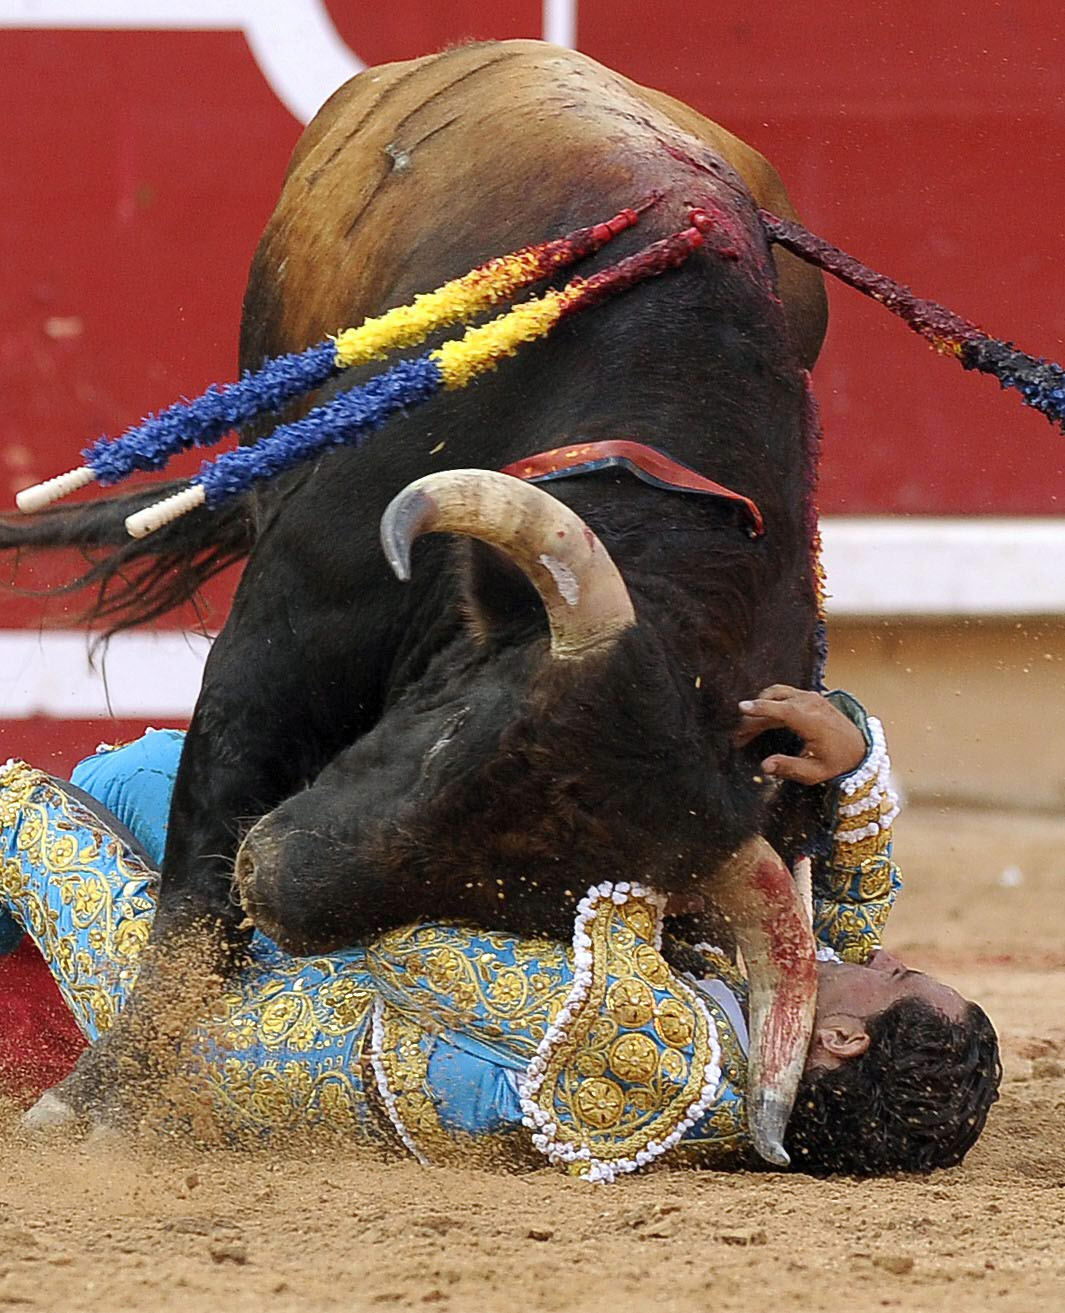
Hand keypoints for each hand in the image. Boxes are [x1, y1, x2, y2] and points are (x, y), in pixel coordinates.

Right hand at [733, 684, 866, 784]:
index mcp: (813, 722)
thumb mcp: (815, 772)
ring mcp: (812, 698)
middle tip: (739, 737)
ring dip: (761, 707)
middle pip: (775, 702)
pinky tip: (764, 717)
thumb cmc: (838, 762)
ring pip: (778, 693)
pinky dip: (771, 702)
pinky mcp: (811, 697)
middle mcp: (812, 705)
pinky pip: (785, 693)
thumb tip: (765, 766)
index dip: (761, 708)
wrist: (860, 749)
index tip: (742, 708)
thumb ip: (789, 768)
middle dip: (753, 717)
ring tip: (749, 727)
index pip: (783, 710)